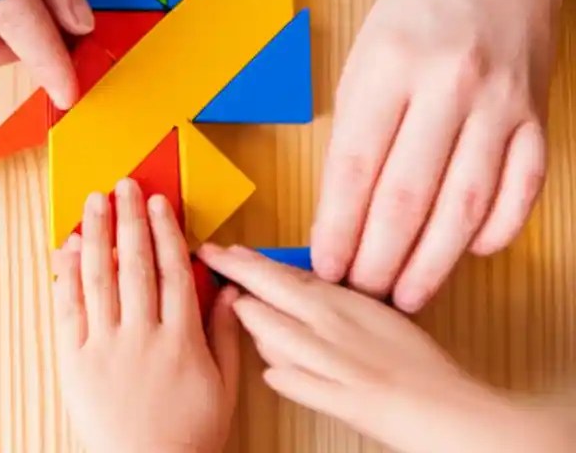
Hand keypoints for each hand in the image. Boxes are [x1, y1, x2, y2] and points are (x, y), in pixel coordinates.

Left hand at [52, 180, 239, 452]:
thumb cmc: (190, 434)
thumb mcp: (224, 386)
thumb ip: (223, 334)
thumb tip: (227, 289)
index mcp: (182, 339)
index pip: (172, 271)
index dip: (164, 232)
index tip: (158, 203)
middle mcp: (143, 336)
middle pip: (135, 264)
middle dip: (129, 219)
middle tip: (124, 185)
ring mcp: (106, 347)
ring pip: (100, 278)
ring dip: (97, 235)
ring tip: (94, 203)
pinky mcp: (76, 362)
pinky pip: (69, 310)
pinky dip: (67, 276)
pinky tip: (68, 249)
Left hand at [200, 243, 573, 452]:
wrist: (450, 410)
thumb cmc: (418, 364)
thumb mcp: (376, 313)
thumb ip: (334, 297)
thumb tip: (298, 278)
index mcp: (343, 302)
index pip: (281, 273)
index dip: (245, 261)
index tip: (221, 250)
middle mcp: (331, 328)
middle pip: (265, 295)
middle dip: (233, 277)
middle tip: (211, 263)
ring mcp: (329, 364)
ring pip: (267, 336)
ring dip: (252, 326)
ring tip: (248, 318)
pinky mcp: (333, 398)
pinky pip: (287, 382)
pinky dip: (277, 373)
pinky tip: (274, 369)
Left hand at [312, 0, 575, 310]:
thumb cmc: (418, 8)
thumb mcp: (365, 53)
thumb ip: (356, 124)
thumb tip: (339, 207)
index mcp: (388, 67)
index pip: (355, 166)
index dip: (336, 226)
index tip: (321, 265)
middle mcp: (446, 87)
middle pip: (406, 196)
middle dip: (378, 257)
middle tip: (357, 295)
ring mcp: (499, 105)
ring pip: (463, 204)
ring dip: (432, 261)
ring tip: (405, 295)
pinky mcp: (537, 116)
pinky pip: (520, 188)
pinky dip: (495, 229)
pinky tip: (467, 252)